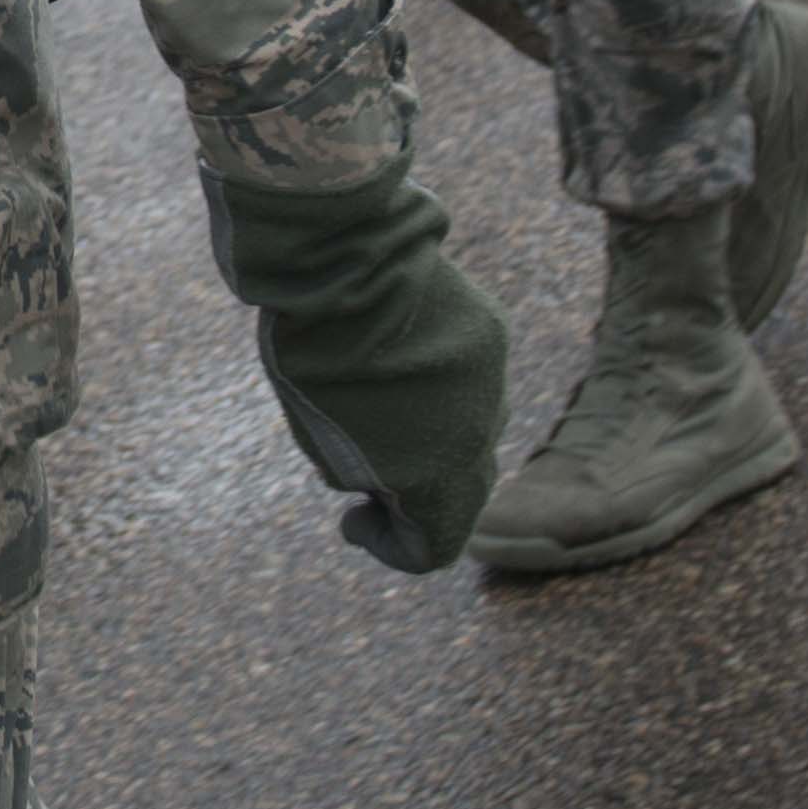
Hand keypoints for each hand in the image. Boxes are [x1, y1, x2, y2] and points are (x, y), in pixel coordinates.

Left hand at [202, 155, 508, 575]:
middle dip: (411, 495)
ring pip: (468, 431)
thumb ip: (367, 476)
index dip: (391, 549)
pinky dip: (436, 387)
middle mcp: (479, 435)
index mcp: (436, 476)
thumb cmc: (315, 356)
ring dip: (428, 436)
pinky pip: (469, 381)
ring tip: (372, 404)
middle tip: (361, 474)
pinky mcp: (491, 333)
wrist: (344, 259)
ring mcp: (492, 381)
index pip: (434, 547)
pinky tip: (394, 355)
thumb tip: (385, 484)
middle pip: (459, 492)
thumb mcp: (324, 439)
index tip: (352, 520)